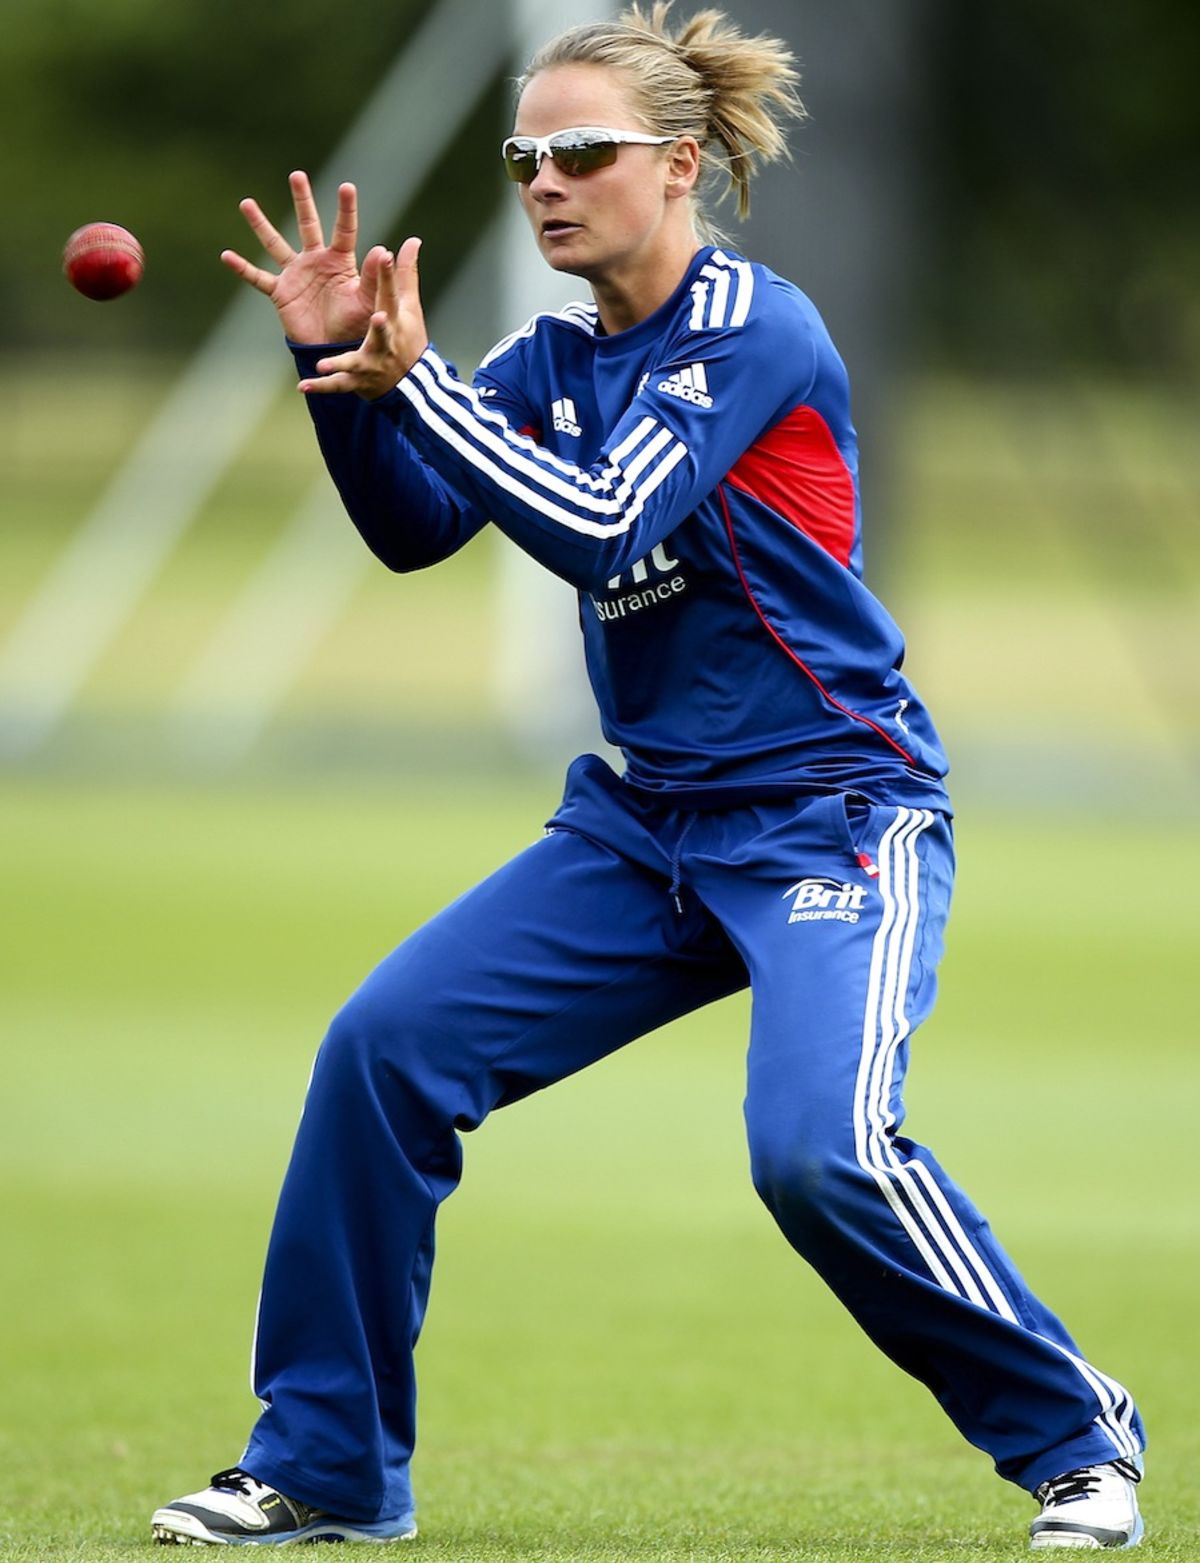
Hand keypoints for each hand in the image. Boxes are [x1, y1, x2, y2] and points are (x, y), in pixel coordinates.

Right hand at [221, 170, 387, 344]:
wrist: (332, 349)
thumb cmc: (353, 326)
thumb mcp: (366, 301)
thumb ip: (374, 277)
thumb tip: (383, 250)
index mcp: (339, 261)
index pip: (344, 229)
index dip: (346, 209)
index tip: (347, 186)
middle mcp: (315, 261)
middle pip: (307, 224)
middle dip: (302, 200)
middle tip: (297, 175)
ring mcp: (295, 274)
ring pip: (275, 243)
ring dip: (260, 224)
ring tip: (246, 203)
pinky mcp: (280, 292)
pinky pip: (258, 277)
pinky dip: (243, 268)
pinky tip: (226, 256)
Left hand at [298, 238, 428, 401]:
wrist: (406, 383)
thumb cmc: (406, 337)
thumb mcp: (407, 307)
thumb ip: (404, 274)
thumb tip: (413, 240)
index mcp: (393, 320)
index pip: (391, 295)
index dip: (389, 276)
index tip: (386, 255)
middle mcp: (383, 342)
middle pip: (382, 332)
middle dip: (381, 327)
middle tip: (379, 318)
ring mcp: (369, 363)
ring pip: (353, 363)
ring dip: (339, 364)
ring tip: (322, 365)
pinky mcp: (356, 380)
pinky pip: (336, 384)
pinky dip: (321, 386)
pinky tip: (303, 386)